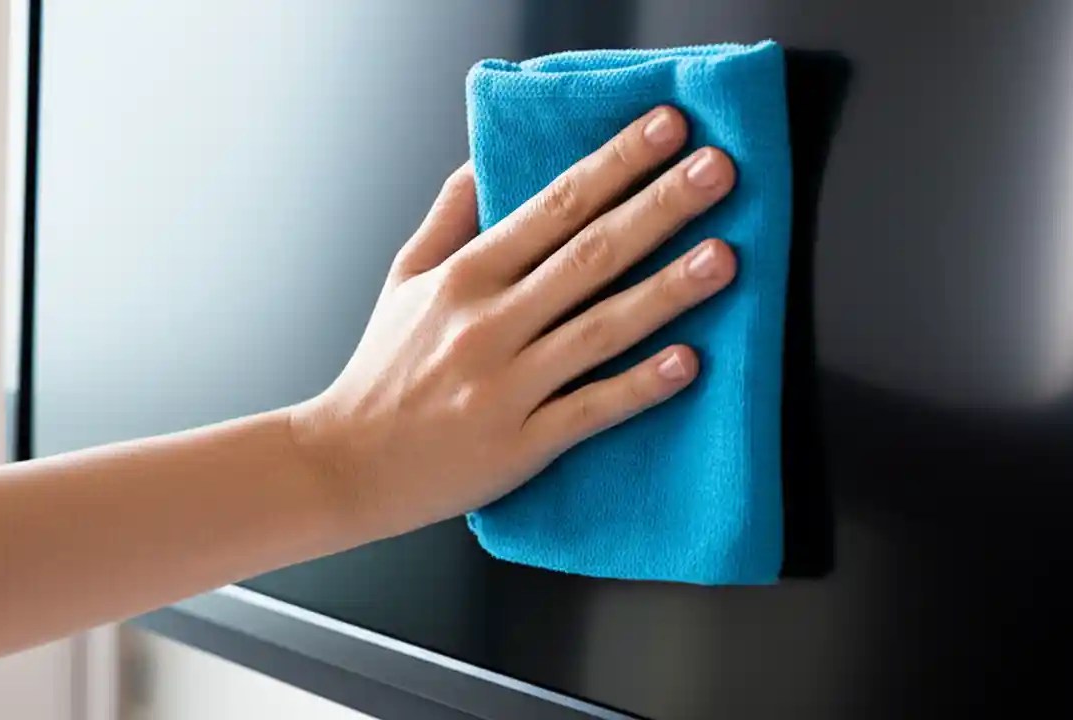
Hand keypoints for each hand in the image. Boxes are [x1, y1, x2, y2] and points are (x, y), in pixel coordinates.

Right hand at [290, 106, 736, 538]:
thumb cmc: (382, 368)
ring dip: (666, 291)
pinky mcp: (519, 445)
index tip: (667, 127)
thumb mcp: (404, 278)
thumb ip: (448, 216)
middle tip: (720, 170)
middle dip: (659, 207)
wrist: (347, 465)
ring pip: (599, 329)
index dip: (614, 163)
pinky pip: (590, 411)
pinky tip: (689, 363)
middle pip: (588, 255)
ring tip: (725, 258)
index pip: (552, 205)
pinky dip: (638, 386)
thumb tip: (483, 157)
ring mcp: (505, 386)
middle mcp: (487, 323)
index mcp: (464, 276)